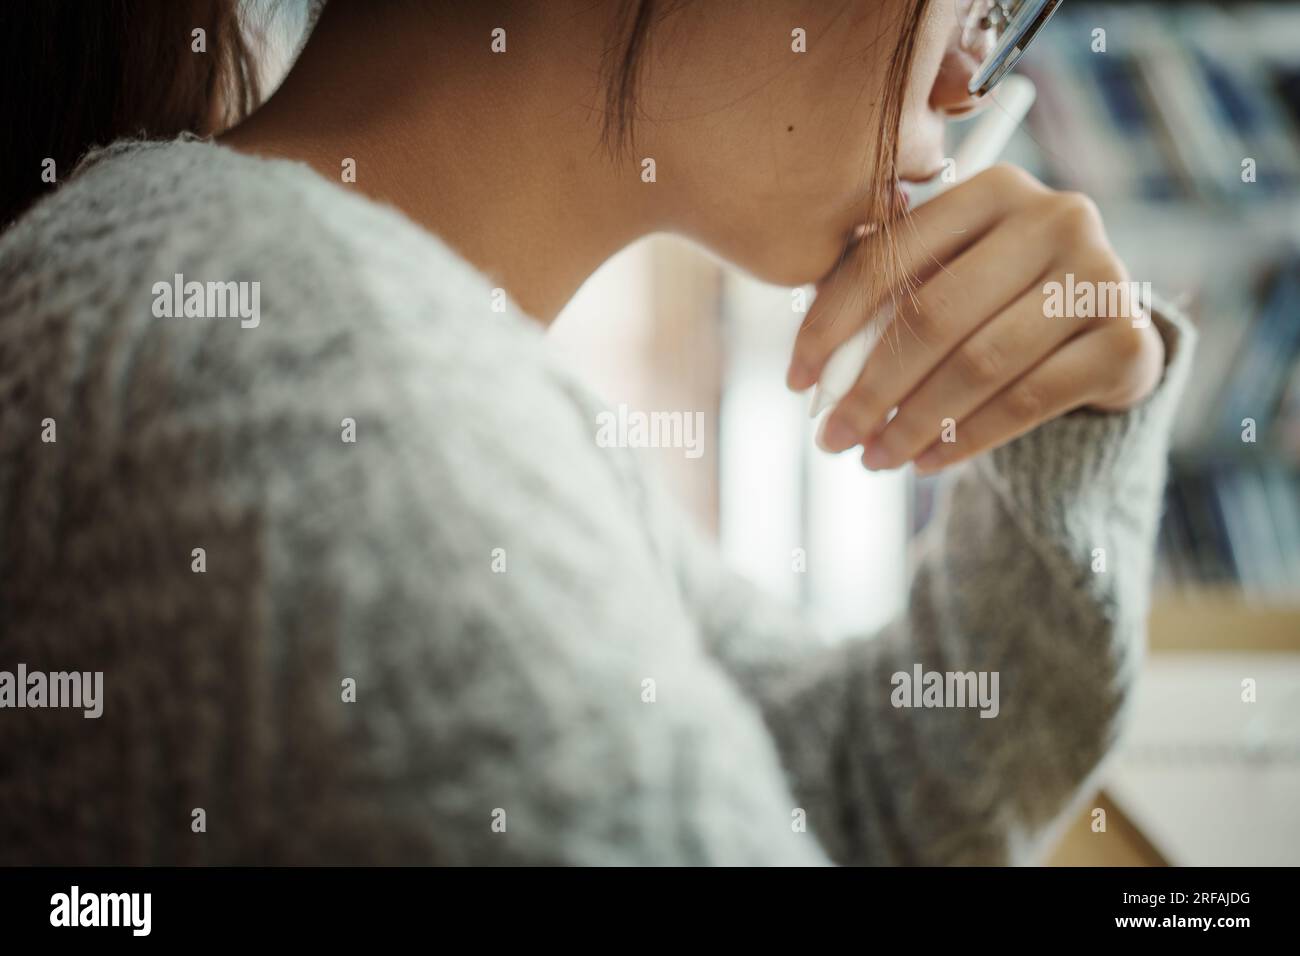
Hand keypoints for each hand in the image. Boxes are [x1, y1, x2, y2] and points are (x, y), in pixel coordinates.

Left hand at [786, 164, 1165, 474]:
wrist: (1100, 338)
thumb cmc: (997, 306)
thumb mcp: (940, 284)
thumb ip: (880, 304)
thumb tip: (809, 372)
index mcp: (993, 188)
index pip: (890, 257)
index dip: (832, 324)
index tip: (796, 382)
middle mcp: (1055, 217)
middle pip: (934, 315)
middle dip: (870, 387)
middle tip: (830, 439)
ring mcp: (1101, 275)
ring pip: (979, 363)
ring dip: (913, 422)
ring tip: (873, 459)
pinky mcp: (1128, 339)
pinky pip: (1028, 401)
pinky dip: (967, 439)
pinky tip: (927, 463)